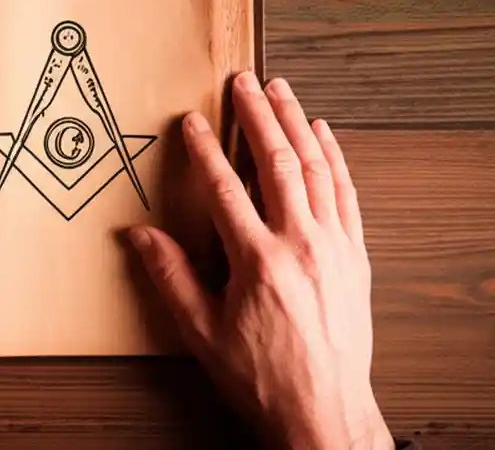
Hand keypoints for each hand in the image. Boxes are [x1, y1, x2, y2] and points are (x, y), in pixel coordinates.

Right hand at [129, 72, 391, 449]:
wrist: (322, 410)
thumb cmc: (262, 376)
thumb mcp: (201, 333)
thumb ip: (170, 278)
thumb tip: (139, 236)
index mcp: (259, 261)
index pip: (227, 188)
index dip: (206, 150)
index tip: (193, 122)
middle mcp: (301, 246)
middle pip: (279, 163)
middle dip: (258, 116)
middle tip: (244, 83)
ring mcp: (334, 248)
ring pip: (317, 169)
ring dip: (297, 124)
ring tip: (282, 91)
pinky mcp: (355, 257)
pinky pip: (347, 193)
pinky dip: (335, 158)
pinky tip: (324, 135)